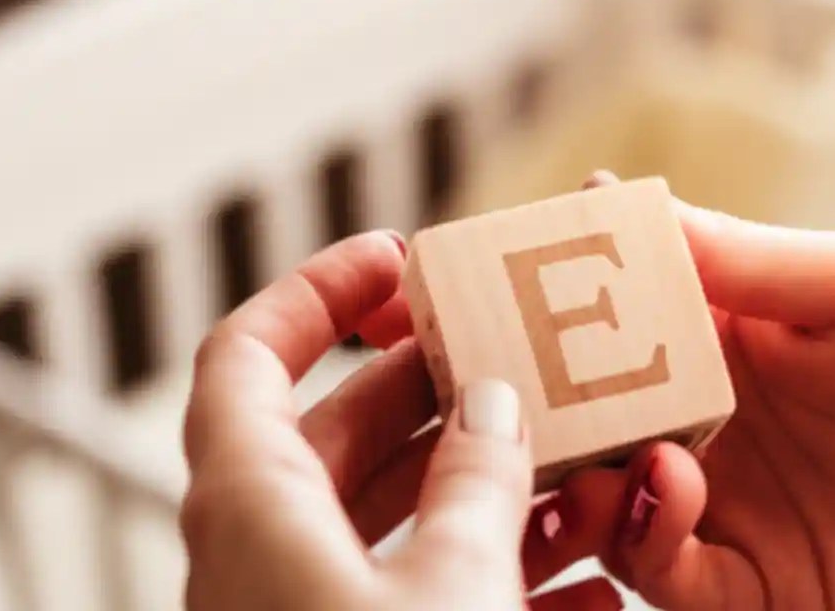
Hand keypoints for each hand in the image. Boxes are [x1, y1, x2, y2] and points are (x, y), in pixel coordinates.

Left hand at [181, 232, 620, 609]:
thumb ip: (476, 484)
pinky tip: (590, 589)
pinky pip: (421, 594)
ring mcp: (308, 608)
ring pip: (396, 518)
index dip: (316, 290)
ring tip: (585, 482)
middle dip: (437, 390)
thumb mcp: (455, 586)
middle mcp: (264, 554)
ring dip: (491, 495)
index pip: (244, 356)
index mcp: (253, 510)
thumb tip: (494, 405)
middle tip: (518, 360)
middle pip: (339, 429)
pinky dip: (501, 579)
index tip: (396, 259)